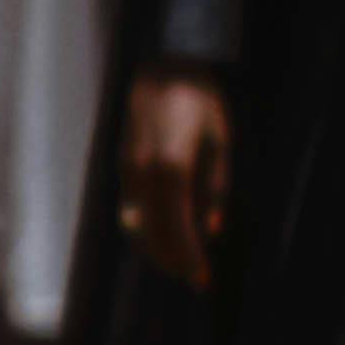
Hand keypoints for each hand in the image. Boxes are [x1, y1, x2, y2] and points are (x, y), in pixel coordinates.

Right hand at [121, 71, 232, 288]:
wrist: (164, 66)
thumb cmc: (202, 102)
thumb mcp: (221, 142)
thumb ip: (216, 188)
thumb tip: (212, 230)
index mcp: (172, 164)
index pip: (177, 224)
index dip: (188, 254)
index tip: (203, 276)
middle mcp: (144, 170)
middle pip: (153, 230)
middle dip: (173, 259)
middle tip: (196, 278)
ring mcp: (129, 168)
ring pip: (137, 224)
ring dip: (157, 249)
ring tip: (181, 264)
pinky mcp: (123, 165)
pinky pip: (131, 208)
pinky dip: (146, 230)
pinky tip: (163, 238)